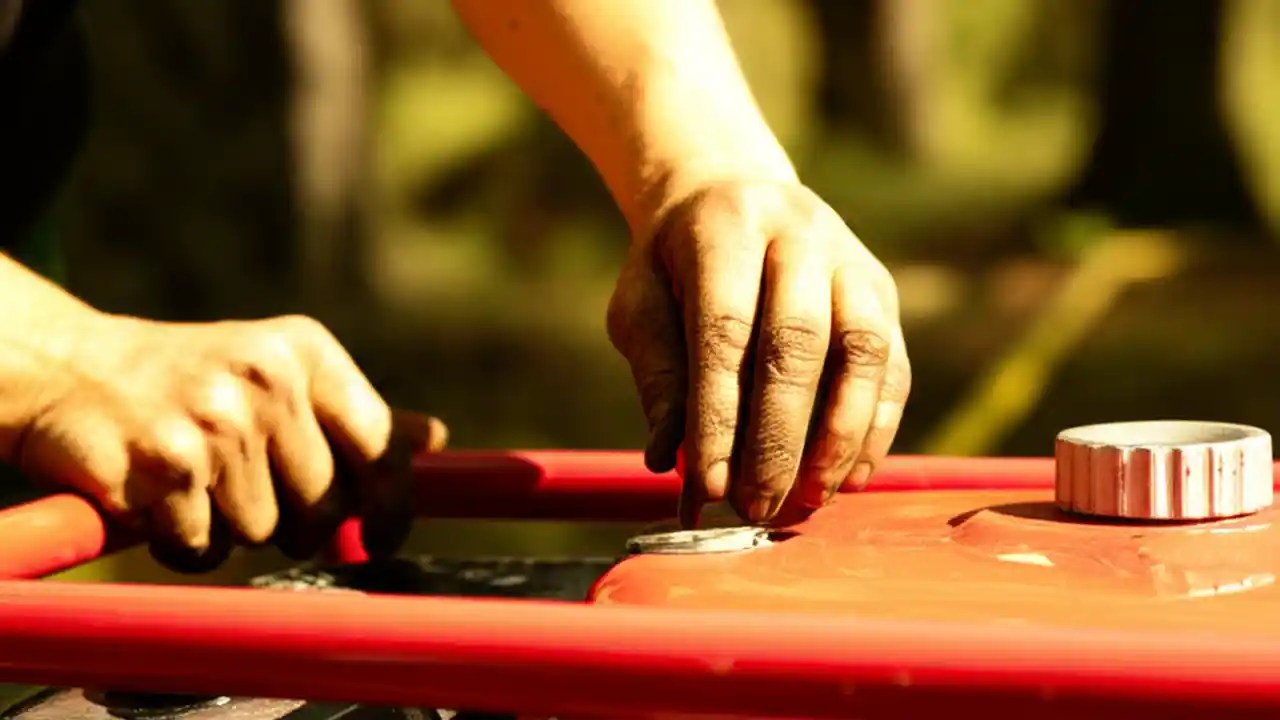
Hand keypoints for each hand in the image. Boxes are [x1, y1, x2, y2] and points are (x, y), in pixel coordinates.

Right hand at [13, 312, 446, 570]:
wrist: (71, 369)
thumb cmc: (191, 379)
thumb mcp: (277, 372)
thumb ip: (352, 412)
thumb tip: (433, 439)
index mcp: (305, 352)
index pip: (382, 447)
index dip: (391, 507)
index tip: (381, 538)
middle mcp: (267, 378)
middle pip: (326, 505)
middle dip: (297, 523)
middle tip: (254, 496)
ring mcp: (216, 419)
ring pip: (263, 532)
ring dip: (231, 530)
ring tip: (198, 485)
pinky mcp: (165, 463)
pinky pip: (203, 547)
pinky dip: (184, 543)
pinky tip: (162, 503)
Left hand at [607, 180, 909, 526]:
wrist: (730, 194)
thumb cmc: (675, 268)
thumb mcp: (642, 305)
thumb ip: (659, 375)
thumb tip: (670, 460)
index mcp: (726, 227)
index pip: (725, 330)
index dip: (718, 414)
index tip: (708, 485)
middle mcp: (799, 233)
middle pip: (798, 342)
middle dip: (778, 437)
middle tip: (756, 507)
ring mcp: (850, 260)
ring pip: (862, 351)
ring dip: (839, 437)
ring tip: (808, 500)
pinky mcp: (882, 292)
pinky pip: (892, 366)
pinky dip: (875, 429)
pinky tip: (847, 478)